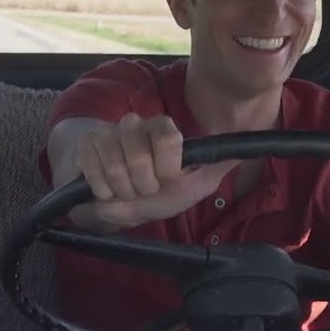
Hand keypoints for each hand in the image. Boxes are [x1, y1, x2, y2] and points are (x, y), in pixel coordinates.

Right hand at [74, 113, 239, 229]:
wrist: (120, 205)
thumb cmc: (158, 193)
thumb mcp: (193, 185)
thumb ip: (216, 168)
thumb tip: (243, 153)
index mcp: (162, 129)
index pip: (167, 138)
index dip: (166, 169)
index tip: (166, 180)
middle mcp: (134, 124)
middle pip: (139, 156)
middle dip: (142, 187)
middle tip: (144, 191)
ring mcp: (108, 133)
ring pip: (115, 166)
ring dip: (122, 191)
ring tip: (125, 192)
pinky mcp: (86, 146)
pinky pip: (93, 171)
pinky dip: (102, 191)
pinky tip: (107, 191)